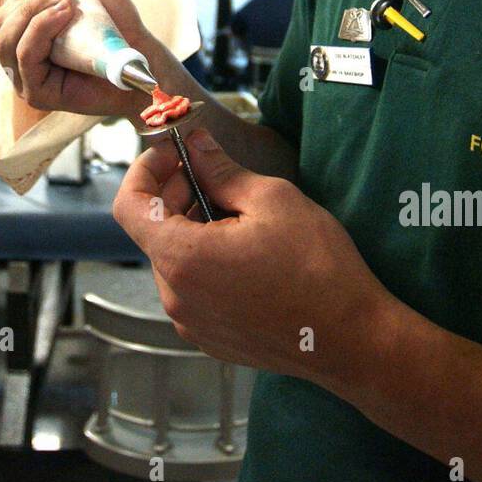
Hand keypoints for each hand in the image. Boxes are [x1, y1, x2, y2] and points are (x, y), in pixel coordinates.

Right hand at [0, 0, 154, 117]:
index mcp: (21, 34)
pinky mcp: (39, 95)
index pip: (1, 5)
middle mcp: (17, 59)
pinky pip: (24, 56)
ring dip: (32, 11)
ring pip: (5, 40)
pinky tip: (64, 14)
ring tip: (65, 2)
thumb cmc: (112, 24)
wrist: (142, 54)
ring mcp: (25, 80)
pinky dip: (40, 29)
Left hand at [112, 128, 397, 393]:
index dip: (144, 171)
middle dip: (175, 194)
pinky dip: (204, 261)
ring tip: (237, 214)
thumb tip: (195, 142)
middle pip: (152, 231)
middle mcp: (174, 296)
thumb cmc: (317, 267)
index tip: (173, 153)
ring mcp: (190, 323)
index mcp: (182, 258)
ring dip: (191, 228)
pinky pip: (191, 289)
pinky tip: (243, 252)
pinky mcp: (209, 339)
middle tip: (212, 172)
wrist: (352, 339)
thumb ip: (221, 170)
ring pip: (173, 260)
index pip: (129, 206)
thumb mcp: (272, 200)